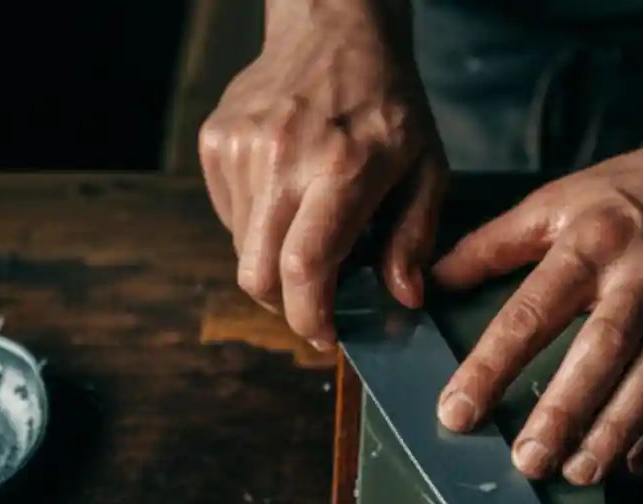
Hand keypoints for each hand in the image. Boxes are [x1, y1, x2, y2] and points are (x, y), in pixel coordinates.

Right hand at [199, 0, 447, 348]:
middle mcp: (283, 158)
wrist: (333, 27)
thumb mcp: (427, 167)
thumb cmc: (388, 101)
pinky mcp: (216, 141)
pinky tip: (288, 201)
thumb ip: (415, 237)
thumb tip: (402, 298)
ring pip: (241, 249)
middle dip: (287, 306)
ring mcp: (241, 148)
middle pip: (258, 273)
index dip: (310, 316)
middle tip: (316, 305)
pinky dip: (256, 228)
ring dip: (273, 264)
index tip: (327, 335)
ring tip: (309, 236)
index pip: (305, 266)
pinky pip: (229, 215)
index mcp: (342, 167)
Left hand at [433, 135, 642, 482]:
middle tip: (528, 461)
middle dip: (565, 410)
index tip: (458, 412)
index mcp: (593, 240)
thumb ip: (492, 245)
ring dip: (619, 430)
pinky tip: (641, 465)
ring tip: (579, 472)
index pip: (533, 310)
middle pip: (603, 349)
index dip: (492, 365)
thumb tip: (428, 282)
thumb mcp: (558, 201)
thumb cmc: (636, 192)